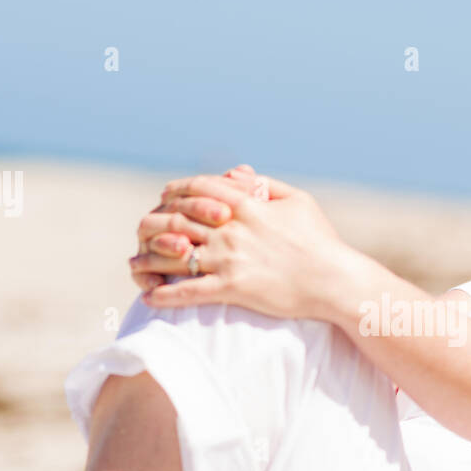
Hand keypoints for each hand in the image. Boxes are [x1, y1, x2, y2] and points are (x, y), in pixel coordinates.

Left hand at [136, 169, 359, 321]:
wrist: (335, 281)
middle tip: (142, 232)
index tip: (164, 197)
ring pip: (174, 256)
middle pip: (175, 219)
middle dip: (153, 225)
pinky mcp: (232, 288)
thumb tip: (239, 172)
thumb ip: (266, 184)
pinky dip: (165, 295)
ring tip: (135, 266)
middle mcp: (231, 229)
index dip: (175, 191)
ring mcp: (229, 259)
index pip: (196, 188)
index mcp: (246, 204)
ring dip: (149, 260)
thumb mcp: (298, 201)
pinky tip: (149, 298)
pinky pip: (188, 292)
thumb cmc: (322, 241)